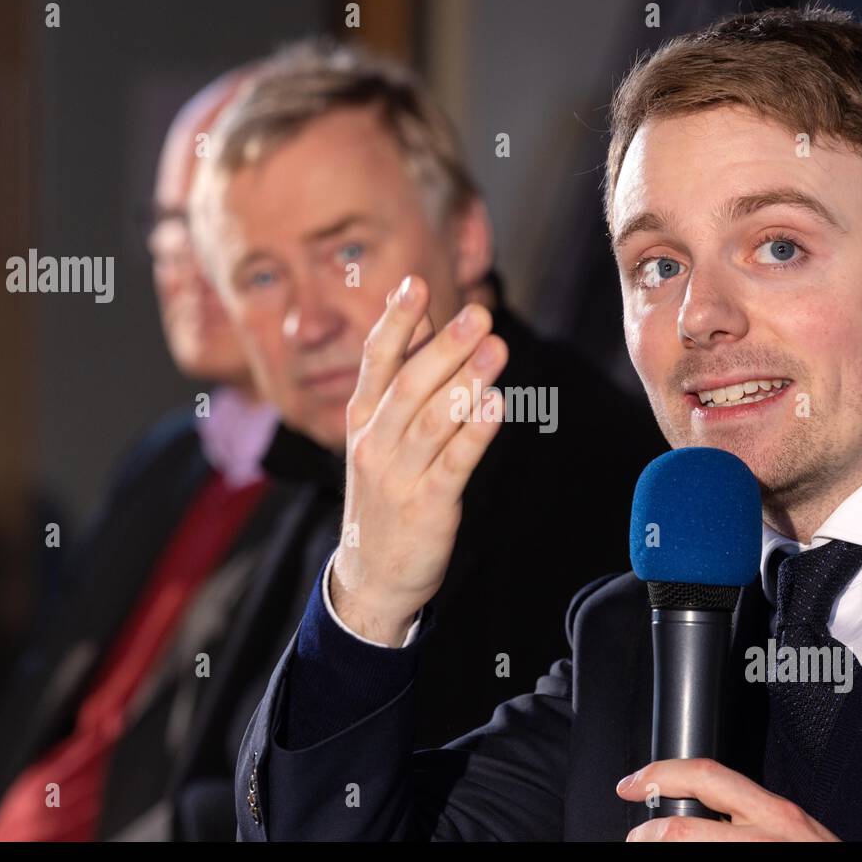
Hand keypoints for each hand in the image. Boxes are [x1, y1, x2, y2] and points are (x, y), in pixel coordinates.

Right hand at [330, 275, 507, 644]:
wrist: (371, 577)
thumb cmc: (384, 494)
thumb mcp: (379, 436)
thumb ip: (400, 380)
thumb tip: (423, 320)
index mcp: (363, 419)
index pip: (377, 362)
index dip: (396, 322)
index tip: (415, 284)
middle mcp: (376, 443)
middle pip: (409, 386)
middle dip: (444, 347)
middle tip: (478, 314)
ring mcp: (399, 476)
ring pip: (433, 422)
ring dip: (466, 383)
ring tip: (495, 349)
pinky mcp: (427, 506)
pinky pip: (453, 465)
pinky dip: (475, 435)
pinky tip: (497, 407)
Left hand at [616, 759, 839, 840]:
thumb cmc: (824, 860)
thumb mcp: (793, 830)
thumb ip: (752, 814)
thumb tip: (702, 808)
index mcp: (775, 814)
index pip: (706, 775)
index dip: (660, 774)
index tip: (632, 781)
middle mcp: (765, 838)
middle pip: (683, 829)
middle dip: (644, 834)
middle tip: (635, 837)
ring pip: (686, 851)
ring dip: (659, 852)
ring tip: (651, 852)